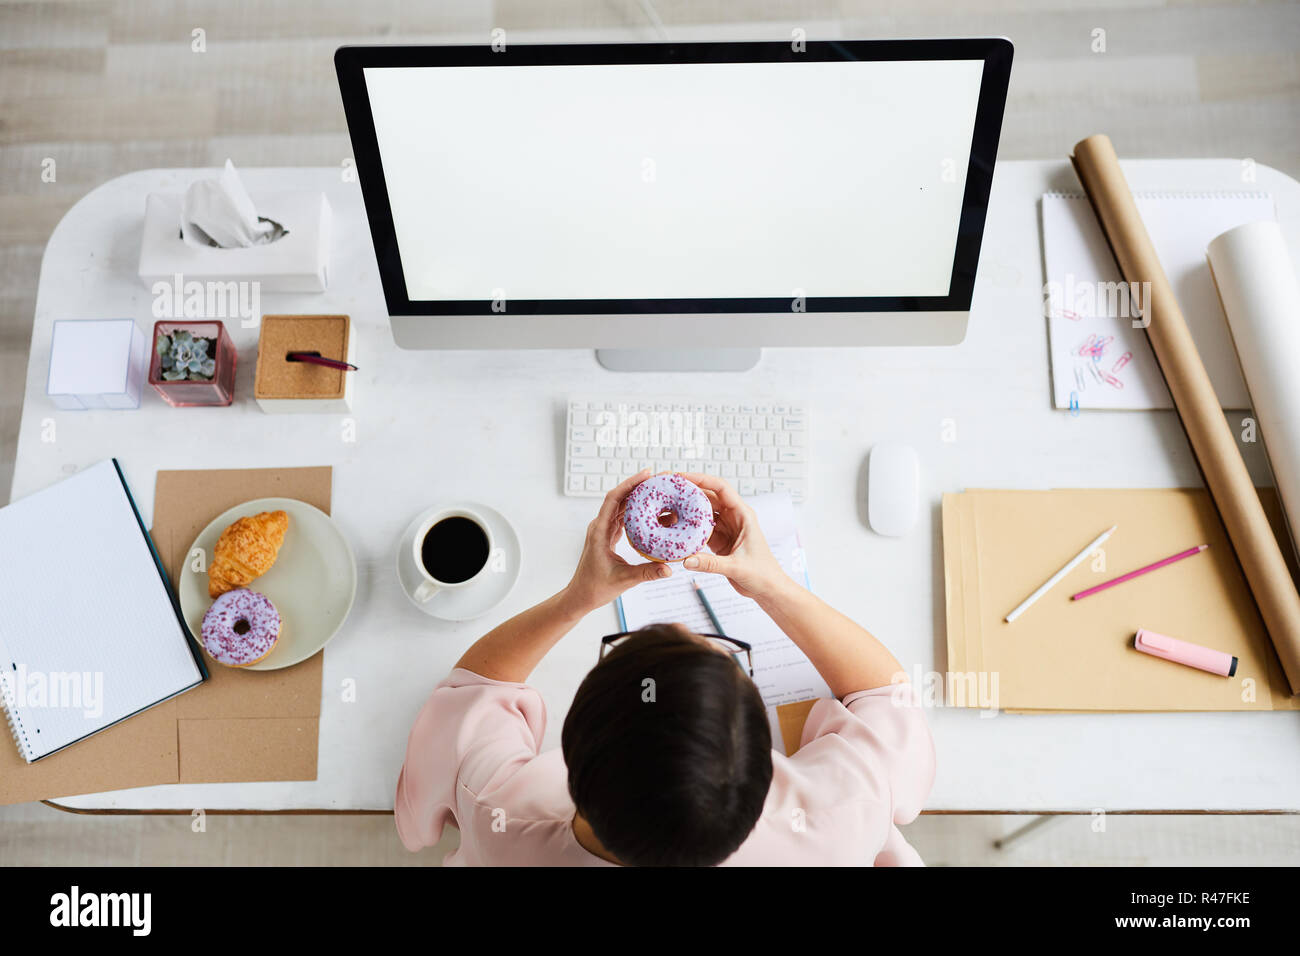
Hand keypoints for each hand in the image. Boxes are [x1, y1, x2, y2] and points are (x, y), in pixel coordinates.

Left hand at [563, 469, 670, 613]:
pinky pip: (623, 517)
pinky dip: (637, 511)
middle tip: (659, 478)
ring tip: (659, 490)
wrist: (580, 596)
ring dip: (638, 497)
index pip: (614, 499)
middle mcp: (600, 526)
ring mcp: (603, 530)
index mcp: (600, 531)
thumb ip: (647, 573)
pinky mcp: (608, 536)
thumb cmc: (595, 588)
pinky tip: (652, 510)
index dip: (629, 484)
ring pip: (621, 506)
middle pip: (619, 498)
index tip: (646, 474)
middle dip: (638, 486)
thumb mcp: (624, 580)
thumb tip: (669, 569)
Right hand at [678, 473, 789, 601]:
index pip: (720, 488)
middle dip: (687, 490)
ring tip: (664, 506)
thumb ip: (711, 564)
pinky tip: (673, 527)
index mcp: (743, 514)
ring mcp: (725, 527)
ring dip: (685, 509)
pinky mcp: (718, 540)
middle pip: (707, 496)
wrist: (767, 589)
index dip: (700, 479)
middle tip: (666, 488)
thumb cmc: (762, 574)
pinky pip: (699, 529)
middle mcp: (733, 517)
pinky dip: (687, 528)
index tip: (681, 477)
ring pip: (701, 511)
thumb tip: (686, 560)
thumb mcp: (737, 567)